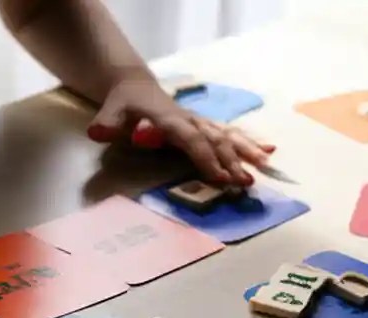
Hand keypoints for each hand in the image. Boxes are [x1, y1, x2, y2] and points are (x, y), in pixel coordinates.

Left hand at [87, 77, 274, 185]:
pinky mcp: (205, 125)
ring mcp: (200, 121)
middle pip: (214, 139)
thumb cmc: (123, 102)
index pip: (190, 139)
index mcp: (169, 118)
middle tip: (245, 182)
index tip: (219, 176)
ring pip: (226, 135)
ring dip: (245, 152)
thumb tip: (99, 132)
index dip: (204, 157)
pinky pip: (229, 133)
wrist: (134, 85)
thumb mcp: (110, 110)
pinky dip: (248, 142)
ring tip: (263, 168)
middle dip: (231, 161)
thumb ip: (107, 122)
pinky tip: (268, 151)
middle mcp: (189, 119)